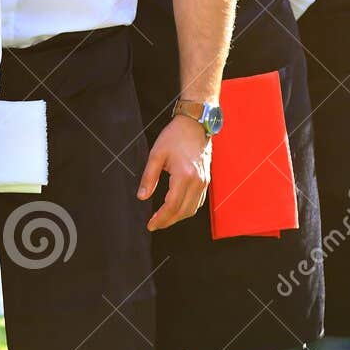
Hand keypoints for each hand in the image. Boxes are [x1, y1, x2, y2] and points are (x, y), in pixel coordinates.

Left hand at [137, 114, 211, 230]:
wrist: (196, 124)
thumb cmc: (174, 136)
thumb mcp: (156, 155)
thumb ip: (149, 178)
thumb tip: (142, 197)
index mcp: (184, 176)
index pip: (172, 205)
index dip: (161, 218)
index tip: (150, 225)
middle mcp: (198, 181)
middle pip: (184, 211)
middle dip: (168, 221)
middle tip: (155, 225)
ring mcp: (205, 181)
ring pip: (193, 209)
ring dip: (178, 217)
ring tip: (163, 220)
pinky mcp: (207, 180)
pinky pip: (199, 201)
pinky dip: (188, 209)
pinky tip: (177, 209)